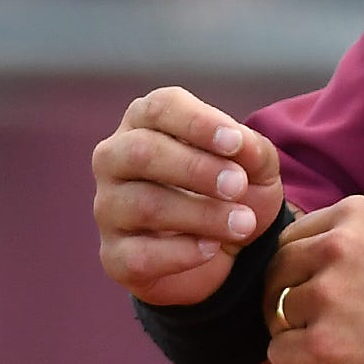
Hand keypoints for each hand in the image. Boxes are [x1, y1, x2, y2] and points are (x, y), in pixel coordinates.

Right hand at [92, 86, 285, 306]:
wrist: (227, 251)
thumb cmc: (229, 191)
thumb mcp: (254, 167)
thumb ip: (252, 150)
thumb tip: (243, 146)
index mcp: (145, 122)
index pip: (159, 108)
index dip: (197, 123)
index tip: (235, 143)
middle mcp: (115, 159)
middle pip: (142, 152)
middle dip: (195, 169)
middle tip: (238, 186)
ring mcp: (109, 208)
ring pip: (144, 205)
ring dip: (201, 214)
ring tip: (243, 223)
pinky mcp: (114, 255)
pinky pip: (139, 255)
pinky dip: (182, 253)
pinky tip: (212, 248)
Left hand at [263, 196, 363, 363]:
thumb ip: (351, 237)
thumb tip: (305, 249)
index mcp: (354, 217)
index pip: (290, 238)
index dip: (298, 268)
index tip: (316, 288)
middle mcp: (335, 250)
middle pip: (276, 274)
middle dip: (286, 298)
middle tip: (318, 321)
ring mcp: (327, 300)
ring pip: (274, 315)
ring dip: (297, 333)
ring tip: (339, 343)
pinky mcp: (323, 348)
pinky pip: (280, 354)